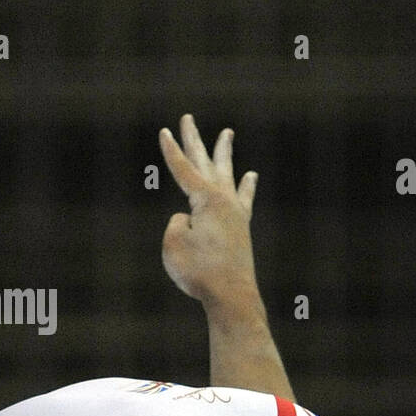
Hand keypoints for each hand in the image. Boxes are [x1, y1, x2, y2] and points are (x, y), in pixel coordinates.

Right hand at [158, 113, 258, 308]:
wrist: (231, 295)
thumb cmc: (199, 271)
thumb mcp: (173, 243)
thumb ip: (177, 224)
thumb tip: (188, 220)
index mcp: (206, 199)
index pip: (183, 169)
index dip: (171, 151)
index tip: (164, 132)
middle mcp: (224, 200)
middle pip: (205, 162)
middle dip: (194, 141)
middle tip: (187, 119)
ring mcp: (235, 213)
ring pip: (228, 174)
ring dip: (224, 154)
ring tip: (227, 134)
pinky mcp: (241, 228)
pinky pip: (243, 198)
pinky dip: (246, 186)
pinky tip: (250, 176)